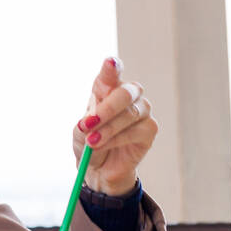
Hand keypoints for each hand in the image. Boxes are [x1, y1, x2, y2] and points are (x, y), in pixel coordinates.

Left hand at [73, 57, 158, 195]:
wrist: (99, 167)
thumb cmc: (89, 143)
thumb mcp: (80, 132)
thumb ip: (85, 124)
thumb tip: (91, 121)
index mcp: (107, 89)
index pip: (110, 74)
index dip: (111, 68)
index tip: (110, 62)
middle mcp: (128, 96)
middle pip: (125, 93)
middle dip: (106, 109)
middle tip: (89, 124)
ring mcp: (142, 111)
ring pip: (130, 114)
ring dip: (108, 129)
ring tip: (92, 142)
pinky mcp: (150, 129)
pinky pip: (136, 131)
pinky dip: (117, 139)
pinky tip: (103, 146)